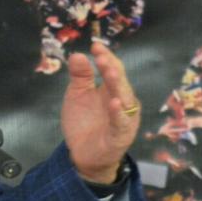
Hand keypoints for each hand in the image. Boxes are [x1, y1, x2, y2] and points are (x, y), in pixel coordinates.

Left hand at [61, 43, 141, 182]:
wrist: (82, 154)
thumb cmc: (83, 122)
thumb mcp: (77, 95)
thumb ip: (80, 76)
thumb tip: (77, 55)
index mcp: (113, 89)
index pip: (114, 69)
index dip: (106, 57)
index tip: (95, 46)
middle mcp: (123, 101)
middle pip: (120, 81)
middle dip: (111, 68)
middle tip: (101, 57)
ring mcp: (124, 118)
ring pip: (124, 99)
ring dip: (118, 85)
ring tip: (111, 72)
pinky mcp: (120, 136)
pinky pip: (121, 123)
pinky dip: (118, 114)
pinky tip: (114, 103)